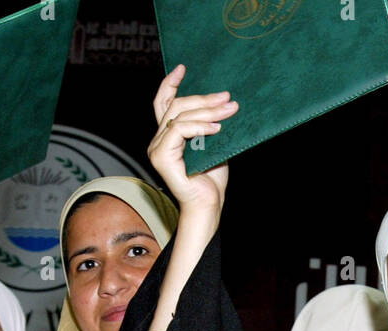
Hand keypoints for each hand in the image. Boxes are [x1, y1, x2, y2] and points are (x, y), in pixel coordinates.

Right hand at [148, 64, 235, 215]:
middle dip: (203, 98)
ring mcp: (157, 149)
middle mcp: (158, 140)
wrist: (209, 205)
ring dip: (207, 111)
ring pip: (178, 116)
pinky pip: (178, 131)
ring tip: (229, 110)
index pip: (163, 103)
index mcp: (167, 136)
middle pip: (175, 106)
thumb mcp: (214, 143)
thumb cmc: (212, 178)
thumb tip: (223, 100)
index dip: (170, 84)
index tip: (182, 68)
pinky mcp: (161, 159)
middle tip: (227, 97)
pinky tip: (216, 129)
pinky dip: (199, 127)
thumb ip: (209, 124)